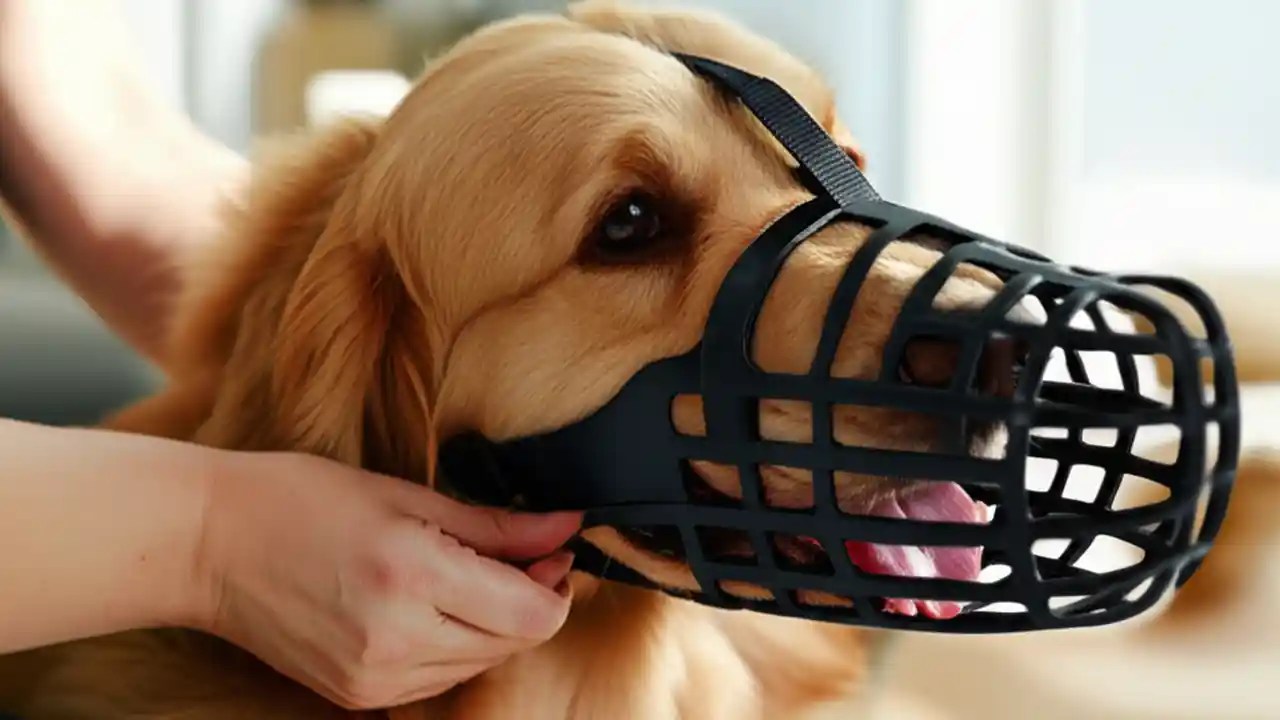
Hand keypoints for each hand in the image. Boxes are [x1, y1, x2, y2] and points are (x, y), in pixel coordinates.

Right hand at [196, 451, 580, 709]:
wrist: (209, 544)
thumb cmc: (302, 500)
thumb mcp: (406, 496)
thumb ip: (495, 525)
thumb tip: (566, 527)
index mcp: (412, 576)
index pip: (532, 616)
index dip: (557, 585)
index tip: (551, 551)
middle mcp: (397, 640)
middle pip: (514, 643)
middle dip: (529, 601)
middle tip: (520, 556)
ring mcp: (374, 677)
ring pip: (480, 664)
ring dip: (492, 625)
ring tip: (463, 574)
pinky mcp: (358, 695)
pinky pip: (438, 679)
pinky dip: (453, 644)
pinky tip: (430, 605)